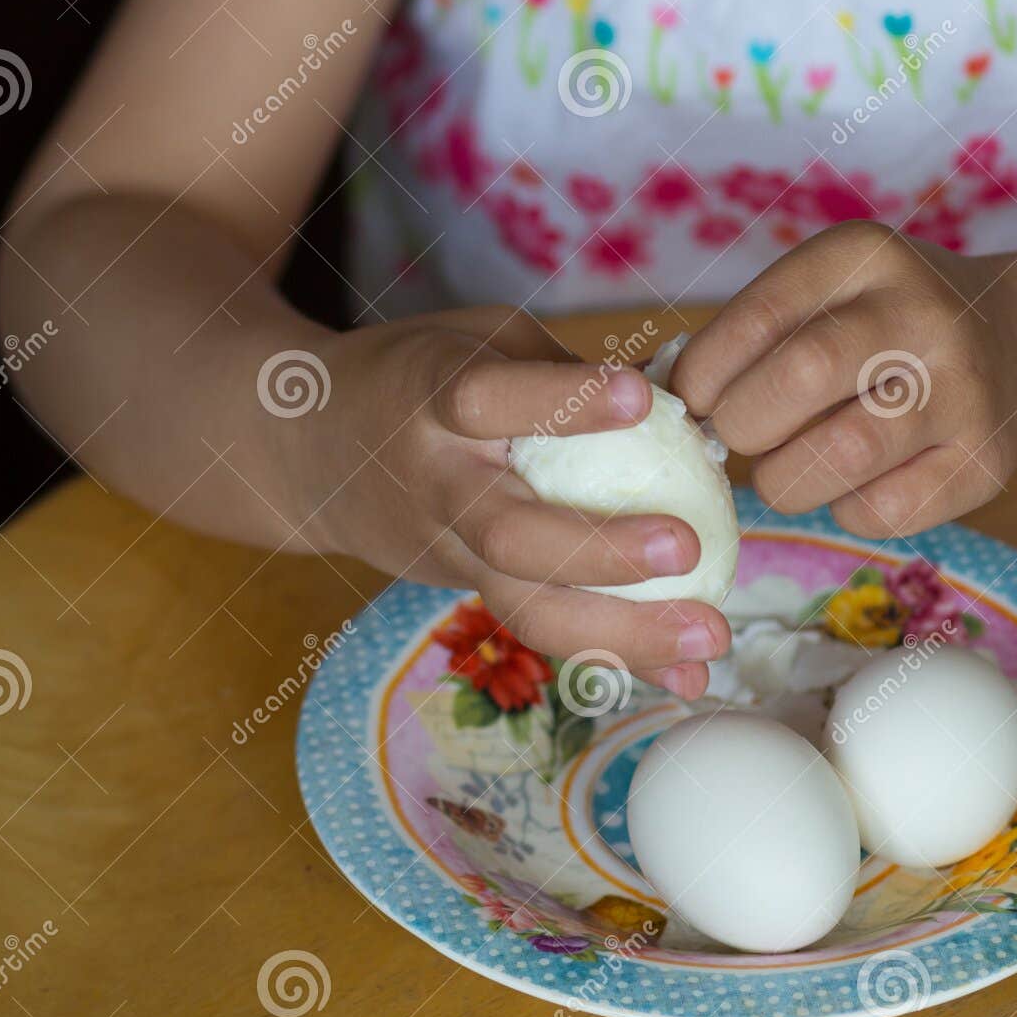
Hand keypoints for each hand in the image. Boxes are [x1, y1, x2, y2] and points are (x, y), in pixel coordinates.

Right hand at [276, 307, 729, 697]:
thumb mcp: (482, 340)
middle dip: (600, 550)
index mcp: (433, 400)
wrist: (307, 450)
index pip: (489, 399)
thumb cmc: (422, 376)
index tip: (642, 397)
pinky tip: (687, 677)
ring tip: (709, 640)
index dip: (563, 401)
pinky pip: (544, 630)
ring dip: (625, 633)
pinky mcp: (468, 592)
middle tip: (684, 547)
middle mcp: (438, 486)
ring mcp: (450, 552)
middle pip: (509, 535)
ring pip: (528, 609)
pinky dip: (620, 659)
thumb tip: (687, 400)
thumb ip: (570, 369)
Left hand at [673, 221, 1016, 537]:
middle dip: (743, 426)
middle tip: (739, 440)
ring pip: (841, 452)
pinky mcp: (985, 461)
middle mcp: (923, 312)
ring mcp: (963, 389)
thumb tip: (649, 397)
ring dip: (785, 480)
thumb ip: (743, 337)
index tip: (691, 402)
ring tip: (784, 471)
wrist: (1016, 347)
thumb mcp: (823, 296)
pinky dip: (844, 511)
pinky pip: (883, 510)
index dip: (705, 373)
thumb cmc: (876, 330)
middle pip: (800, 377)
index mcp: (864, 256)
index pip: (760, 315)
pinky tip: (850, 486)